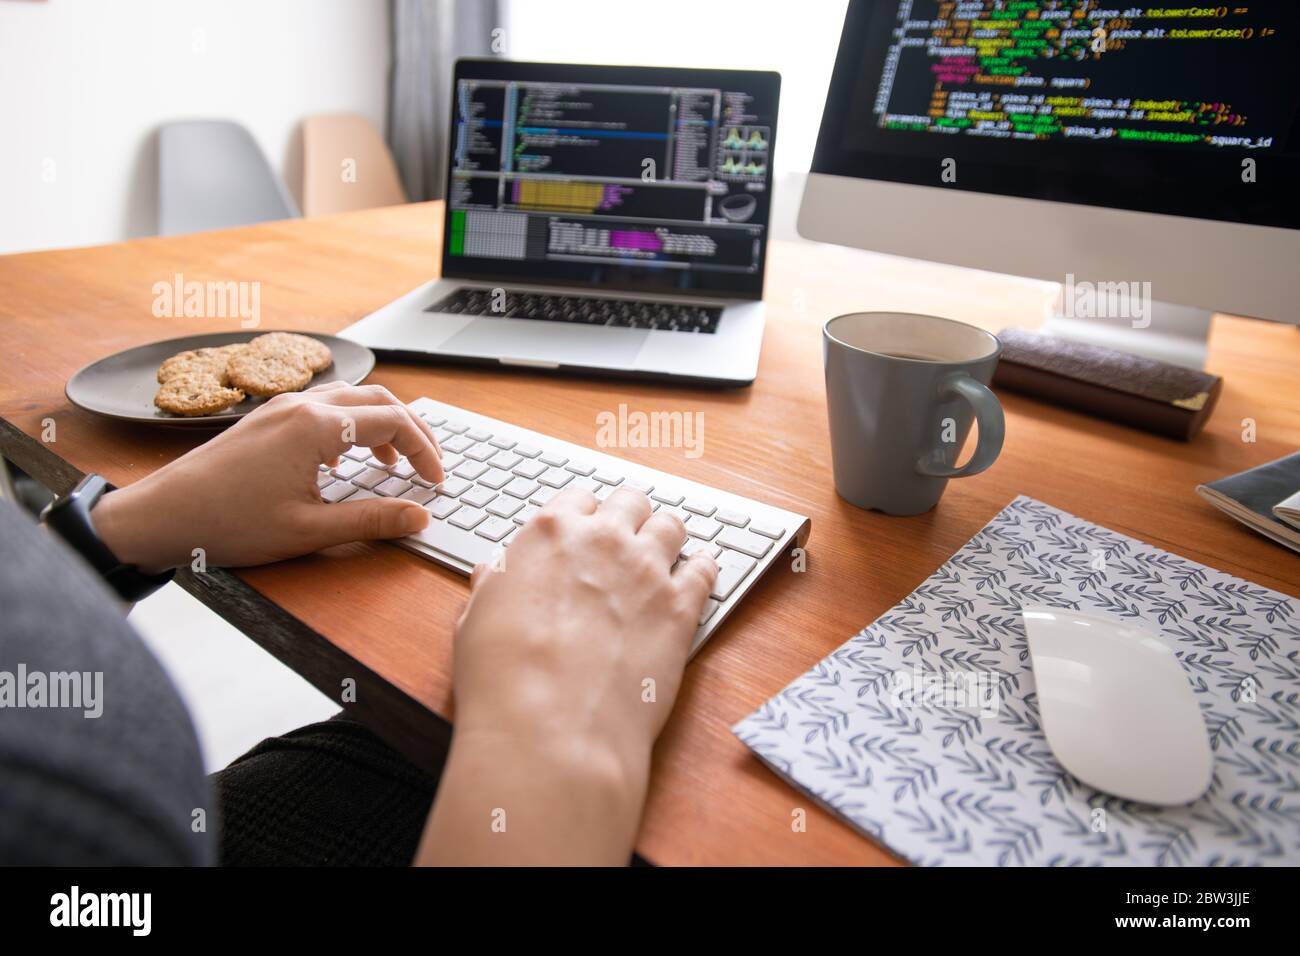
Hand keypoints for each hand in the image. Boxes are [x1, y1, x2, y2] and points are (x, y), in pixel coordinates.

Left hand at [92, 383, 443, 571]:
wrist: (162, 515)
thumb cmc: (228, 523)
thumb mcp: (309, 530)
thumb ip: (371, 521)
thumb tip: (419, 517)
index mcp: (317, 427)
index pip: (394, 422)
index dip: (426, 451)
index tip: (436, 482)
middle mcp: (302, 406)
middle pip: (379, 400)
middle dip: (413, 430)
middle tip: (430, 465)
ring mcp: (282, 407)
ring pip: (352, 399)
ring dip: (382, 424)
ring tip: (396, 463)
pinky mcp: (267, 418)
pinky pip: (325, 407)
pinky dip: (352, 425)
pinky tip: (348, 459)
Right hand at [417, 485, 718, 865]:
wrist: (552, 729)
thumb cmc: (505, 680)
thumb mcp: (476, 620)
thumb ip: (495, 586)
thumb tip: (494, 572)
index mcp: (549, 533)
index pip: (577, 500)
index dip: (582, 517)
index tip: (585, 531)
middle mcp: (603, 540)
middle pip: (630, 502)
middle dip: (628, 517)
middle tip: (627, 538)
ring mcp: (647, 570)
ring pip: (671, 526)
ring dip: (666, 538)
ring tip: (664, 555)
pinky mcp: (681, 607)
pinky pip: (705, 570)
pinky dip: (703, 571)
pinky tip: (698, 578)